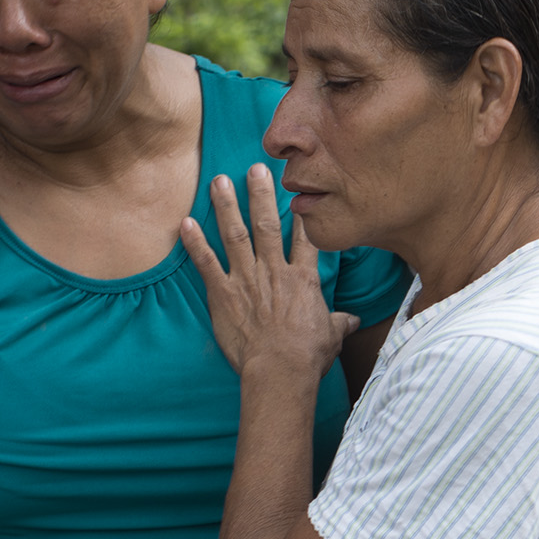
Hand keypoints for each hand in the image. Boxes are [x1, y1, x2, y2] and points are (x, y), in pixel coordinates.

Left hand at [181, 167, 358, 386]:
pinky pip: (206, 263)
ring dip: (226, 206)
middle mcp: (274, 271)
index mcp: (303, 279)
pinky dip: (195, 243)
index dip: (299, 212)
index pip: (303, 237)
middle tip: (255, 168)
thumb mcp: (332, 336)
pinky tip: (185, 223)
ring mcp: (246, 280)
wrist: (280, 370)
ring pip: (235, 234)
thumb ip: (339, 322)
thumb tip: (353, 320)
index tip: (296, 191)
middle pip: (267, 224)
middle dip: (260, 194)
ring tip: (219, 181)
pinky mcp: (223, 295)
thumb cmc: (308, 355)